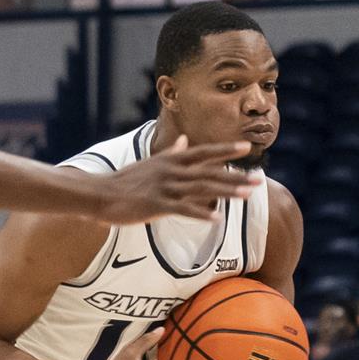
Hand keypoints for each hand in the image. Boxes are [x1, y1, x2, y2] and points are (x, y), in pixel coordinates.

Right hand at [93, 136, 258, 224]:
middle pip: (210, 172)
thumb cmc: (126, 180)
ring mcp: (165, 187)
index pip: (204, 152)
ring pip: (202, 189)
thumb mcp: (151, 162)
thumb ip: (172, 152)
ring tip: (247, 196)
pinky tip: (217, 219)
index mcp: (171, 160)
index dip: (226, 149)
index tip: (247, 146)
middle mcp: (172, 170)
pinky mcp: (156, 205)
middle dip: (236, 175)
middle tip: (259, 179)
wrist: (100, 193)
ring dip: (226, 192)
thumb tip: (186, 140)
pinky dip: (200, 213)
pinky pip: (183, 209)